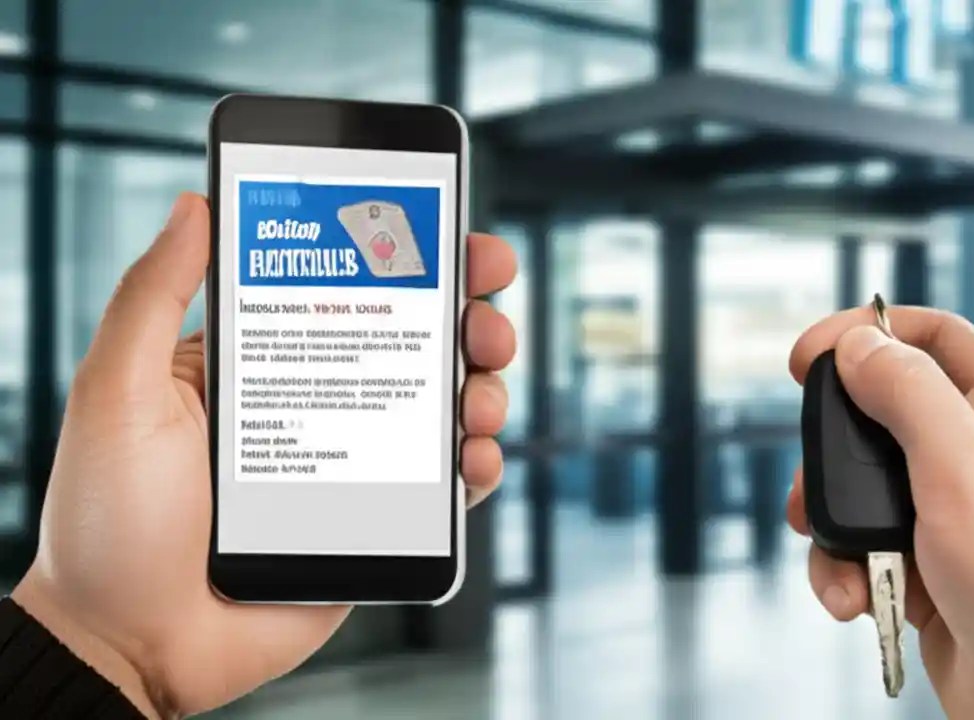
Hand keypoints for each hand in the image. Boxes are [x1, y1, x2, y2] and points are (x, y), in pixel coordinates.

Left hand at [12, 193, 516, 717]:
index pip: (351, 291)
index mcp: (267, 362)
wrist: (130, 641)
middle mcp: (320, 403)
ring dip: (483, 390)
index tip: (456, 238)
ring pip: (444, 411)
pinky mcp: (377, 524)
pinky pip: (444, 490)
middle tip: (486, 322)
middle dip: (471, 321)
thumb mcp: (116, 391)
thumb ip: (154, 295)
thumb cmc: (107, 519)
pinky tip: (473, 460)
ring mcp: (355, 465)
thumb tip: (196, 205)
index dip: (412, 260)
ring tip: (478, 400)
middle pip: (418, 345)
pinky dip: (476, 468)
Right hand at [786, 306, 973, 718]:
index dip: (868, 333)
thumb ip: (906, 392)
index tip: (806, 356)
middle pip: (883, 413)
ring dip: (834, 524)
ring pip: (864, 486)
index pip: (936, 336)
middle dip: (834, 452)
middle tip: (807, 478)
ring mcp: (958, 510)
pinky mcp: (932, 562)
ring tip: (837, 558)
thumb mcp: (961, 469)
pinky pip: (866, 543)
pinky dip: (847, 568)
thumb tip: (858, 343)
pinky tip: (854, 597)